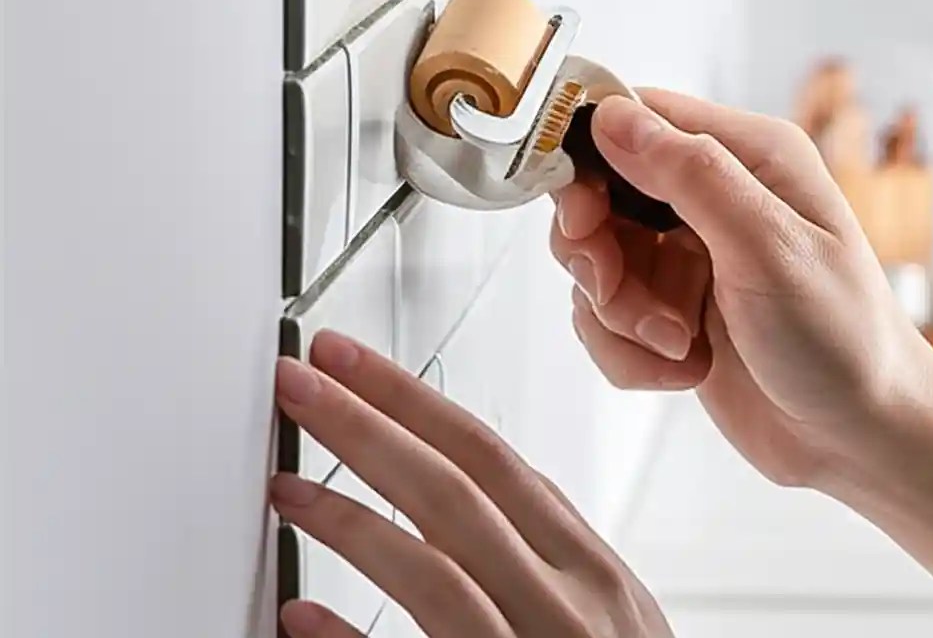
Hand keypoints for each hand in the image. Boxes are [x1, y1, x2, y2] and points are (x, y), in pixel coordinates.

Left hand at [271, 330, 672, 637]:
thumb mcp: (607, 610)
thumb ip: (546, 550)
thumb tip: (466, 486)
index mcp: (592, 569)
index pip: (493, 458)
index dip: (414, 401)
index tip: (351, 362)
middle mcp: (571, 606)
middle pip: (456, 493)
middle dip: (369, 427)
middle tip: (298, 382)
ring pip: (436, 573)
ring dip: (349, 520)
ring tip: (283, 487)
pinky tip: (299, 617)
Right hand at [551, 89, 932, 490]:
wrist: (860, 437)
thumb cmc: (843, 339)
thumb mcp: (768, 247)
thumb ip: (691, 175)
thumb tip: (616, 117)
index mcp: (749, 156)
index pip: (636, 117)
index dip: (589, 161)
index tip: (582, 218)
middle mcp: (715, 197)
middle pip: (600, 194)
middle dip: (597, 253)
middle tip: (614, 289)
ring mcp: (690, 257)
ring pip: (596, 263)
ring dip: (619, 313)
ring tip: (677, 342)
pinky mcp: (672, 312)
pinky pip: (606, 319)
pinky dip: (629, 352)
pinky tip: (684, 369)